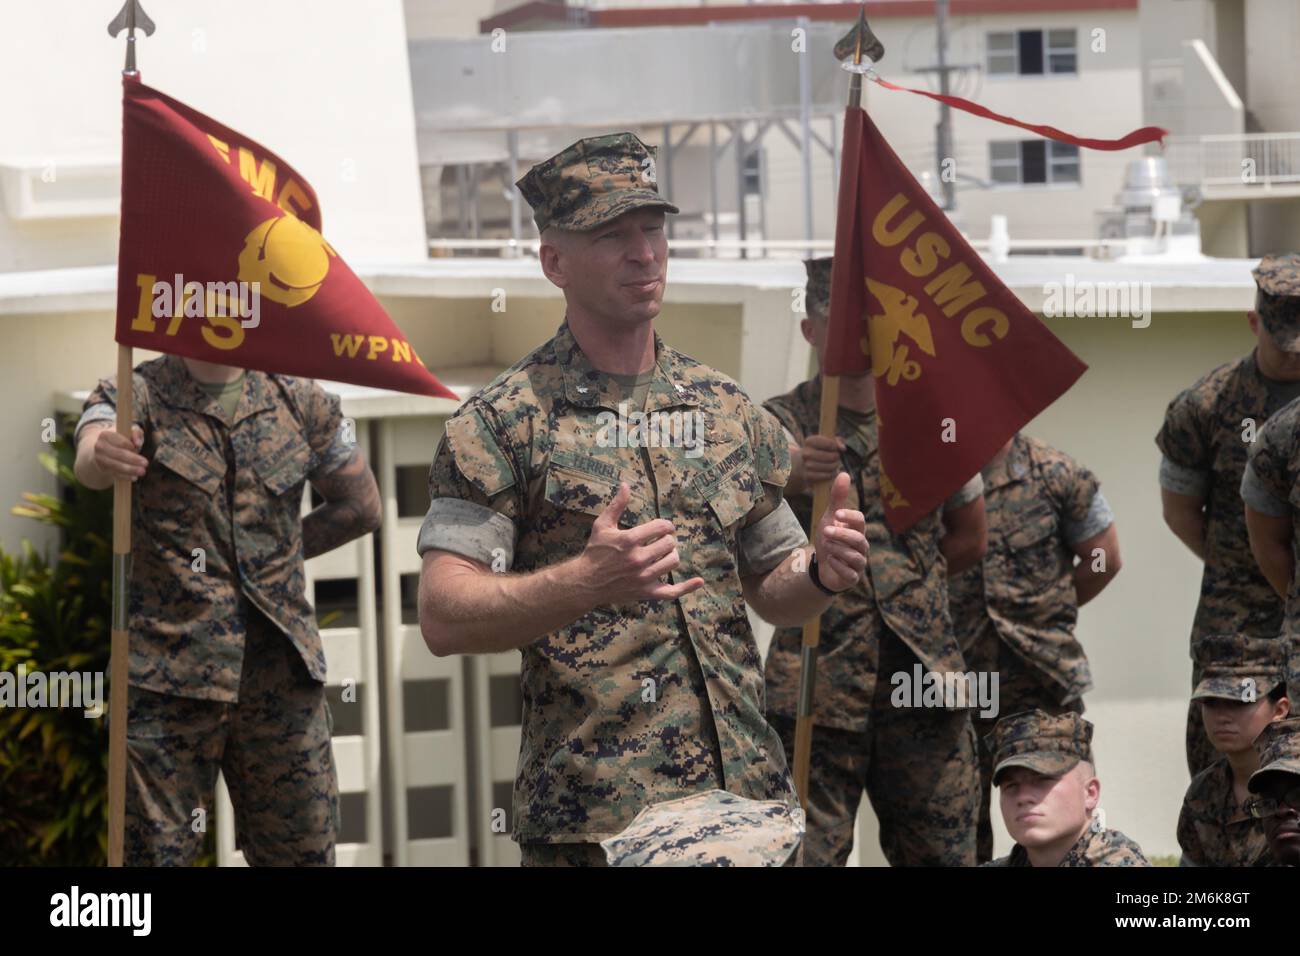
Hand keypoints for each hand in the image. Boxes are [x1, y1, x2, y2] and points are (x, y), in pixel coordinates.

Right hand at [92, 424, 146, 480]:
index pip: (121, 442)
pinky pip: (115, 474)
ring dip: (130, 470)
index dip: (131, 446)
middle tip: (146, 463)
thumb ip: (136, 433)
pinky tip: (134, 477)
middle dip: (133, 459)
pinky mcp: (102, 469)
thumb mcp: (128, 432)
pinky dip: (125, 476)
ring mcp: (100, 459)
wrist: (103, 448)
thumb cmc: (120, 439)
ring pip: (116, 465)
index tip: (139, 447)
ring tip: (142, 472)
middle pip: (119, 454)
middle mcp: (100, 447)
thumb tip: (138, 443)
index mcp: (105, 435)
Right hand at [579, 483, 704, 602]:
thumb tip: (625, 484)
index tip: (664, 527)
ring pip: (672, 562)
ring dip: (671, 555)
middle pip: (669, 544)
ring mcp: (644, 577)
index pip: (661, 527)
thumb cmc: (594, 551)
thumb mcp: (602, 525)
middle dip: (668, 539)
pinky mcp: (646, 592)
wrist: (585, 582)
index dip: (666, 525)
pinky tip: (699, 581)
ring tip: (664, 553)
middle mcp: (638, 559)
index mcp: (630, 540)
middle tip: (661, 540)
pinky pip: (671, 592)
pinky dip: (687, 587)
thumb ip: (617, 505)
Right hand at [800, 434, 844, 484]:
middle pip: (832, 457)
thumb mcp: (825, 441)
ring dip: (835, 466)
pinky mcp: (808, 476)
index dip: (836, 447)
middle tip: (836, 457)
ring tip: (833, 464)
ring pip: (830, 467)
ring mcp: (806, 465)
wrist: (802, 464)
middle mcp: (806, 453)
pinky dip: (831, 474)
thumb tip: (842, 448)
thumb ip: (836, 441)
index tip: (839, 448)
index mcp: (810, 441)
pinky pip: (826, 476)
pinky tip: (831, 471)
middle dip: (836, 457)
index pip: (829, 444)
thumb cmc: (818, 451)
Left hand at [813, 472, 867, 591]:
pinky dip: (839, 567)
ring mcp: (858, 562)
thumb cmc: (830, 538)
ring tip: (826, 546)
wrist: (823, 565)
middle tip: (825, 531)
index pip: (860, 520)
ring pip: (855, 557)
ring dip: (838, 550)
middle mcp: (861, 546)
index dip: (849, 517)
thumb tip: (844, 473)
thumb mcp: (830, 517)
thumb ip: (837, 498)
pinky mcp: (853, 577)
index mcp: (857, 530)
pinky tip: (830, 560)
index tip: (836, 514)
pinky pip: (850, 574)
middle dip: (841, 535)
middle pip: (858, 540)